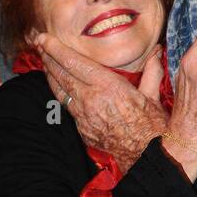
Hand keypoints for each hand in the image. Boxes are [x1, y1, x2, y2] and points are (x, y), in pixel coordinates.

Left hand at [35, 31, 167, 175]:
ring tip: (45, 62)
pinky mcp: (82, 129)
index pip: (74, 63)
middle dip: (48, 57)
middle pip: (61, 75)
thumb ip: (151, 71)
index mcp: (108, 86)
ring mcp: (84, 116)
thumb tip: (156, 53)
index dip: (56, 49)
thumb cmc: (152, 127)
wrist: (146, 157)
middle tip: (39, 44)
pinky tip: (61, 87)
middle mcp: (91, 99)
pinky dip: (62, 94)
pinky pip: (68, 107)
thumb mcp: (152, 96)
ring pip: (60, 91)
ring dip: (51, 75)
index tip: (45, 39)